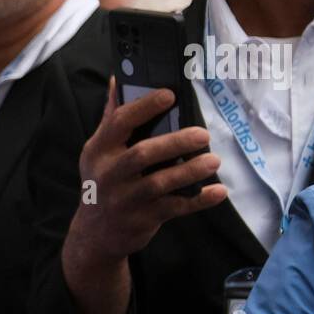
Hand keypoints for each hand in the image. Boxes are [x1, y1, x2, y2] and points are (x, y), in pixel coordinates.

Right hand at [60, 79, 227, 313]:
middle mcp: (108, 174)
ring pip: (160, 183)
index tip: (170, 95)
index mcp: (98, 150)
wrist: (95, 234)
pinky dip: (198, 201)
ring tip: (214, 160)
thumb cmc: (102, 182)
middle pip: (142, 154)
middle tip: (204, 134)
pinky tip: (218, 191)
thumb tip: (117, 80)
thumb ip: (111, 118)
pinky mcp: (142, 220)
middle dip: (175, 143)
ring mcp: (124, 200)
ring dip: (190, 171)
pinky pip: (174, 208)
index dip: (144, 107)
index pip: (119, 123)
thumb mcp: (98, 152)